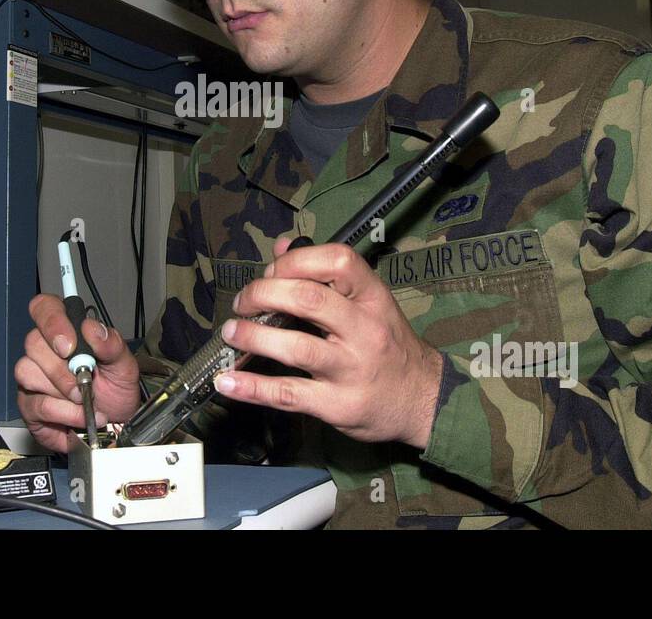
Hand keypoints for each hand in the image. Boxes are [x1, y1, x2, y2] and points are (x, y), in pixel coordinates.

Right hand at [14, 294, 141, 452]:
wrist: (115, 424)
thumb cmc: (116, 390)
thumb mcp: (125, 366)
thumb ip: (112, 344)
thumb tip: (92, 328)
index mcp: (67, 331)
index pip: (44, 307)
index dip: (51, 321)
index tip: (68, 346)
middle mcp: (45, 350)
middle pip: (33, 342)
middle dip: (62, 367)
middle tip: (85, 381)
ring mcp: (33, 377)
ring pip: (27, 372)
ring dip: (62, 390)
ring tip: (85, 401)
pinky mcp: (29, 405)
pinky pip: (36, 404)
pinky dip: (64, 412)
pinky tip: (80, 416)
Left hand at [216, 237, 443, 449]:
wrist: (423, 399)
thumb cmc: (390, 346)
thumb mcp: (370, 303)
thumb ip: (327, 275)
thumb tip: (282, 247)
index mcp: (373, 298)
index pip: (337, 261)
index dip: (295, 261)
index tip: (272, 271)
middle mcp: (365, 330)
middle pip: (309, 299)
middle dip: (263, 294)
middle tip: (243, 302)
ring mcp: (351, 369)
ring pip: (296, 347)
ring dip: (253, 337)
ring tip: (231, 333)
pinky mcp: (338, 404)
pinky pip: (289, 394)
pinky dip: (253, 388)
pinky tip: (228, 382)